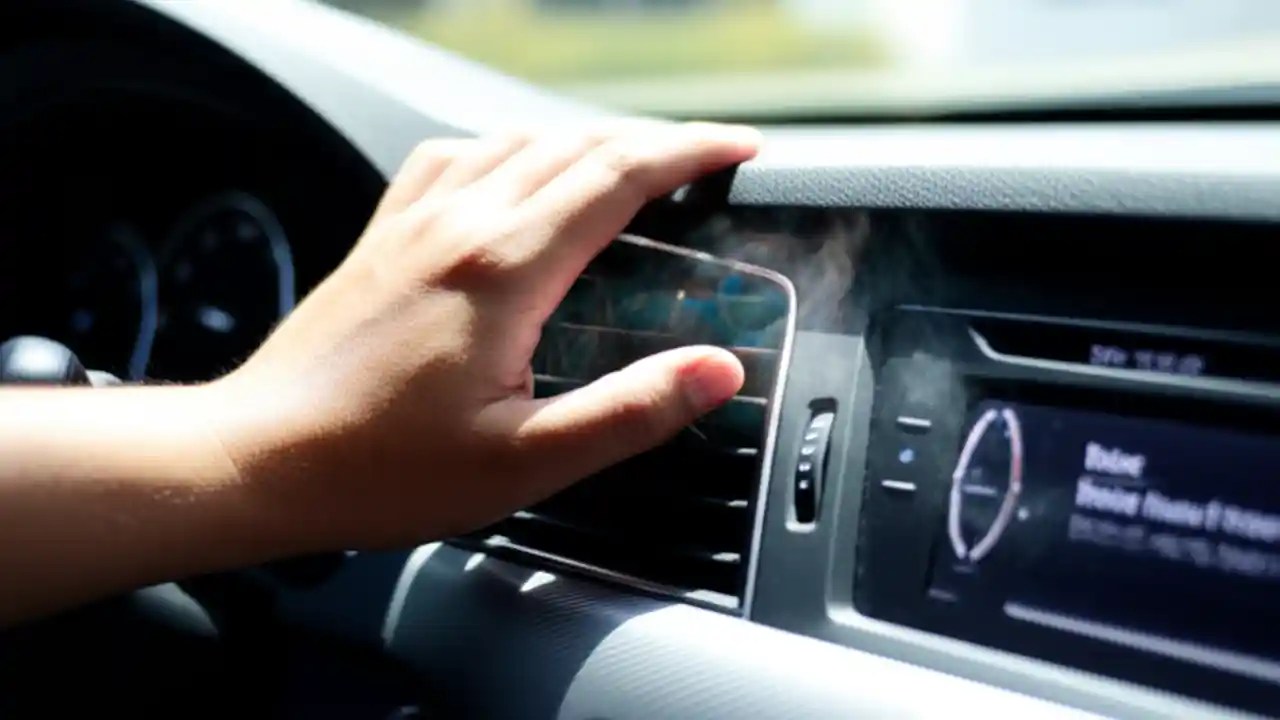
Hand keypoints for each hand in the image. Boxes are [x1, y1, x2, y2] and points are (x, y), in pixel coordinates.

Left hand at [214, 122, 761, 550]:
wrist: (259, 458)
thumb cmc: (380, 470)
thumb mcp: (524, 461)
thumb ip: (628, 410)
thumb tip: (715, 370)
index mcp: (503, 269)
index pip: (619, 175)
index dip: (690, 151)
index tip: (739, 148)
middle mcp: (458, 225)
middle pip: (577, 145)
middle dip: (655, 140)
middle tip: (705, 156)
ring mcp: (414, 223)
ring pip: (518, 140)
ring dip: (587, 139)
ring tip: (631, 161)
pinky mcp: (382, 237)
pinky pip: (454, 157)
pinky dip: (507, 148)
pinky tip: (512, 171)